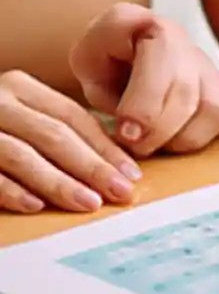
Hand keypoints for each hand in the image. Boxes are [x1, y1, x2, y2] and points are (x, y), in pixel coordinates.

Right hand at [0, 69, 141, 213]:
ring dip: (58, 182)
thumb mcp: (25, 117)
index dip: (105, 147)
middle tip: (119, 193)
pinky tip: (35, 206)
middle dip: (92, 167)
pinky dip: (10, 190)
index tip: (131, 175)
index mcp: (21, 88)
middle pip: (54, 135)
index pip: (73, 117)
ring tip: (88, 203)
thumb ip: (60, 132)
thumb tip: (116, 165)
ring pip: (22, 155)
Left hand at [70, 3, 218, 156]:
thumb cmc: (103, 63)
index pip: (154, 55)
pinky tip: (170, 138)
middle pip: (183, 86)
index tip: (126, 132)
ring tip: (152, 144)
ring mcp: (204, 60)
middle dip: (158, 126)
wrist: (121, 59)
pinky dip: (195, 137)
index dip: (143, 101)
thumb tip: (132, 127)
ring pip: (210, 104)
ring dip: (179, 135)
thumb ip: (101, 86)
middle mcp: (176, 35)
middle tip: (135, 145)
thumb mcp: (85, 66)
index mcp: (135, 22)